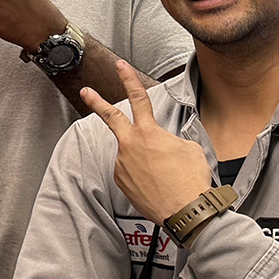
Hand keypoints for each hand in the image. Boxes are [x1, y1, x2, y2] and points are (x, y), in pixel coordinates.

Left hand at [80, 61, 213, 224]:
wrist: (186, 211)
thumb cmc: (191, 181)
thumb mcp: (189, 149)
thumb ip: (170, 139)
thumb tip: (163, 144)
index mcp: (149, 133)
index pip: (138, 98)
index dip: (129, 79)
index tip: (121, 67)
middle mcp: (130, 146)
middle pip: (110, 117)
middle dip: (96, 101)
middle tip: (86, 91)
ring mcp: (122, 164)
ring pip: (129, 153)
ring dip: (142, 158)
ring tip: (163, 174)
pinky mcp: (121, 181)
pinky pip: (130, 171)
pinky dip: (141, 174)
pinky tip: (156, 183)